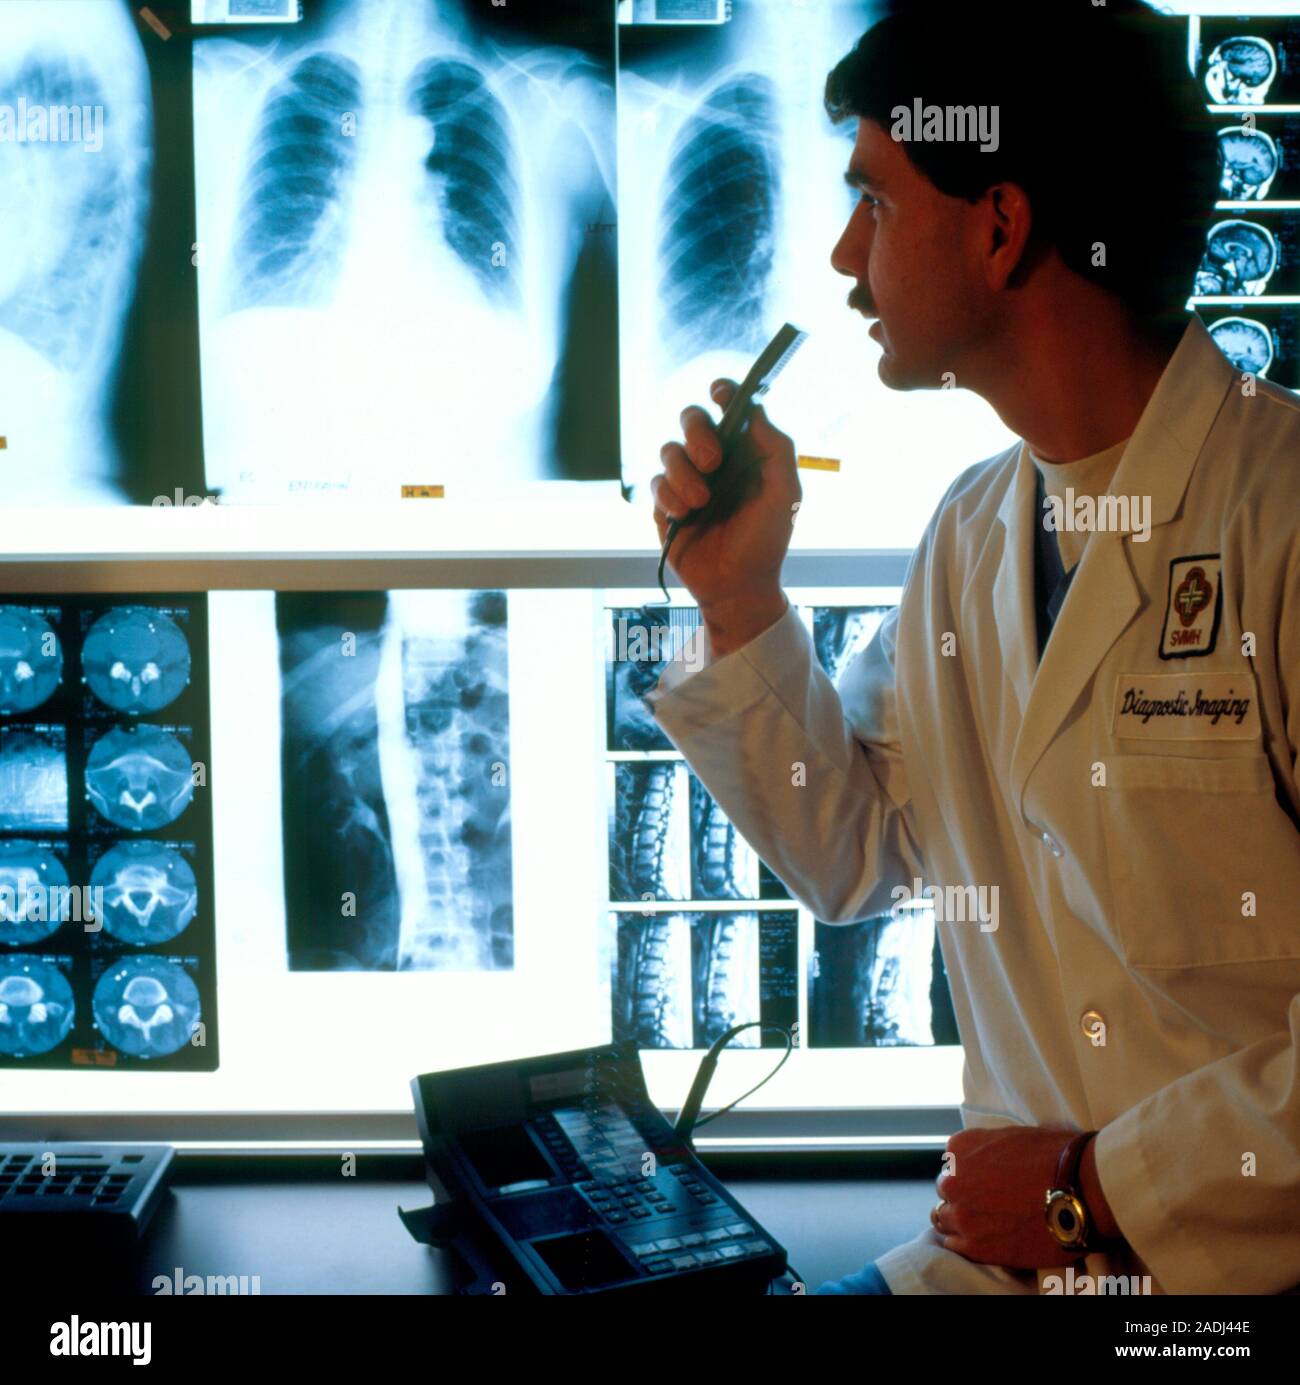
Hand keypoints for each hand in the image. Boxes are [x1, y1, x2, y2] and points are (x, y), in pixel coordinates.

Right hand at [651, 379, 799, 648]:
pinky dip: (670, 497)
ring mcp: (688, 481)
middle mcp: (714, 461)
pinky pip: (657, 484)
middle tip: (713, 461)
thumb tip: (754, 410)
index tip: (720, 392)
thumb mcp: (785, 493)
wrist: (738, 585)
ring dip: (684, 473)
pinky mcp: (665, 505)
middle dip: (697, 432)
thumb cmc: (766, 541)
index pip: (730, 409)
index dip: (724, 392)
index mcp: (744, 452)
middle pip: (692, 419)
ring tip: (701, 502)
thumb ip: (776, 448)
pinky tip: (685, 516)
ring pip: (670, 450)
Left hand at [933, 1127, 1119, 1268]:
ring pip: (944, 1218)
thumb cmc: (1054, 1156)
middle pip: (947, 1191)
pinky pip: (955, 1245)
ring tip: (987, 1223)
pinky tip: (986, 1239)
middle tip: (989, 1203)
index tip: (985, 1181)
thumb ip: (986, 1149)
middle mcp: (953, 1180)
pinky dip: (966, 1243)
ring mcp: (962, 1215)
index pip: (951, 1164)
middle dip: (964, 1196)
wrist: (1079, 1190)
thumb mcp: (1012, 1135)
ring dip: (962, 1220)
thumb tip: (985, 1160)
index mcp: (960, 1147)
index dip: (969, 1174)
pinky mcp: (976, 1247)